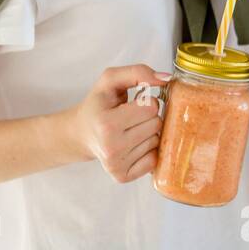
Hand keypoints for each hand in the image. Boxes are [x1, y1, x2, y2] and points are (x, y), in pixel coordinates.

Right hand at [63, 65, 169, 182]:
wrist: (81, 132)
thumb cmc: (98, 105)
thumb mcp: (110, 80)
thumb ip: (138, 72)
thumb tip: (166, 78)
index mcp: (107, 123)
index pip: (152, 107)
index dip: (146, 101)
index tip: (133, 103)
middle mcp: (111, 147)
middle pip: (156, 125)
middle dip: (149, 117)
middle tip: (131, 117)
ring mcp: (117, 165)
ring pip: (157, 142)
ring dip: (148, 133)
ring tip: (130, 130)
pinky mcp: (122, 176)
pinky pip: (154, 160)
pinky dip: (148, 150)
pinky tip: (133, 145)